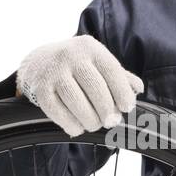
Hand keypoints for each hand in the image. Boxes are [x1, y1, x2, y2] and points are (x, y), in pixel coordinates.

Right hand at [17, 35, 144, 136]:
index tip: (127, 108)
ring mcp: (53, 71)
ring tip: (94, 125)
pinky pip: (57, 111)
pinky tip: (77, 128)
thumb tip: (137, 89)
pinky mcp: (39, 88)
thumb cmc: (75, 65)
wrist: (37, 62)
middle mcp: (71, 55)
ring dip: (89, 119)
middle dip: (107, 110)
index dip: (122, 92)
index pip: (112, 70)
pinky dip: (70, 123)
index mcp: (90, 47)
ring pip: (76, 100)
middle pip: (95, 87)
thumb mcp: (96, 62)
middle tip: (111, 122)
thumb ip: (118, 75)